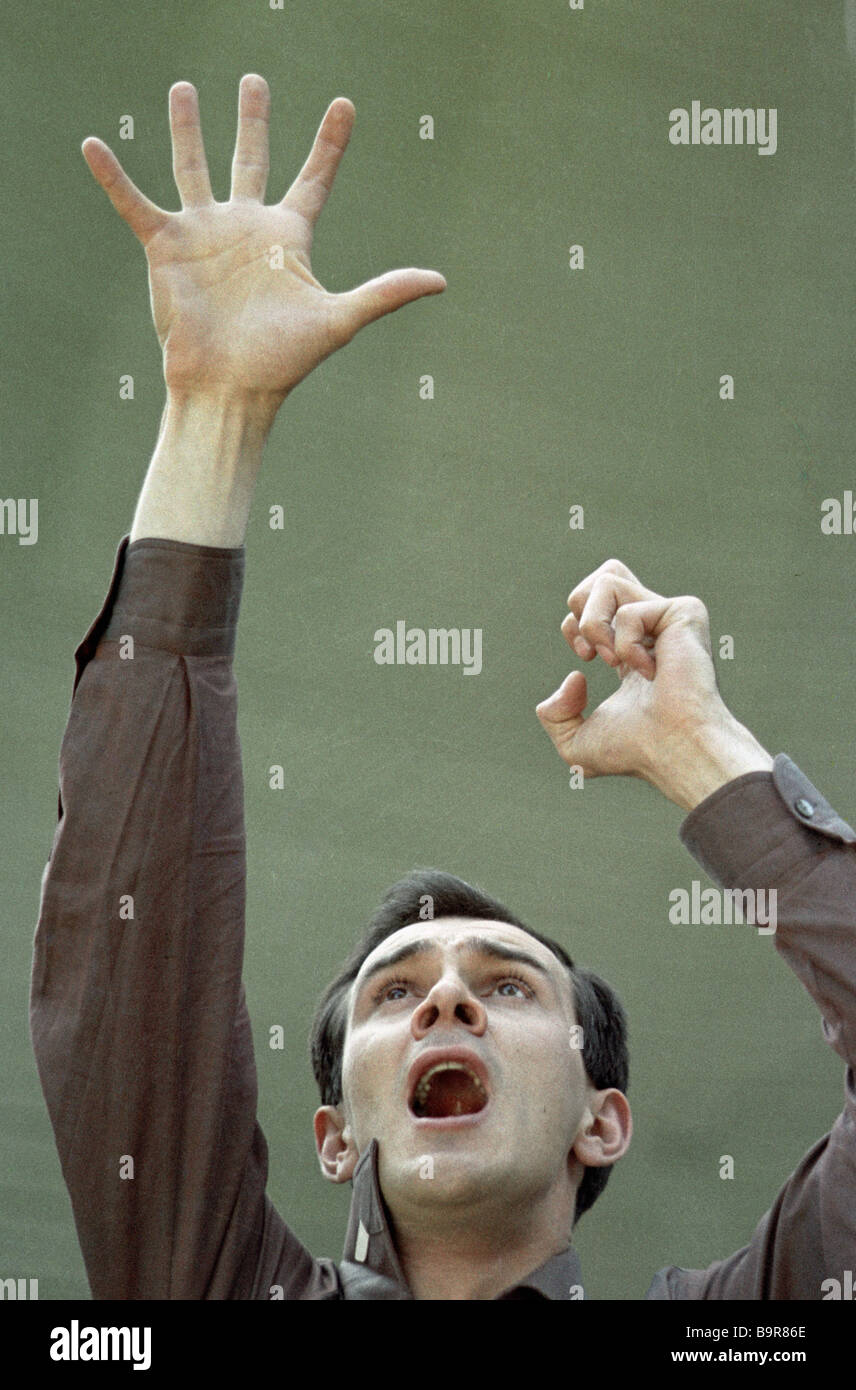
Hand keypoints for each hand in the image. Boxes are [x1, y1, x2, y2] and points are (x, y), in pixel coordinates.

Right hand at [82, 75, 445, 412]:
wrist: (229, 388)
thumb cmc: (283, 361)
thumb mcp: (338, 320)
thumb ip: (385, 293)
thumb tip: (442, 281)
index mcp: (289, 238)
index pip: (315, 178)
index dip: (330, 143)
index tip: (345, 105)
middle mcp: (247, 228)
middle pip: (251, 159)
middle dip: (254, 120)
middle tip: (255, 81)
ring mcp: (206, 235)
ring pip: (194, 167)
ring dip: (188, 129)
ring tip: (184, 88)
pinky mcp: (167, 248)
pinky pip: (136, 203)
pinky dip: (114, 178)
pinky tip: (94, 145)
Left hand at [535, 559, 772, 809]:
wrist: (672, 750)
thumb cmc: (636, 751)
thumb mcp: (575, 741)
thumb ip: (554, 715)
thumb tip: (574, 678)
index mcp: (632, 648)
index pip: (595, 602)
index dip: (575, 625)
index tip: (586, 659)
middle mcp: (653, 628)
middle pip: (607, 572)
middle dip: (582, 607)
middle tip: (593, 650)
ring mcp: (669, 617)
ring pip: (609, 576)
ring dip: (594, 623)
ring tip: (613, 659)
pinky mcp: (685, 613)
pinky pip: (631, 608)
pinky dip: (626, 644)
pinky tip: (650, 671)